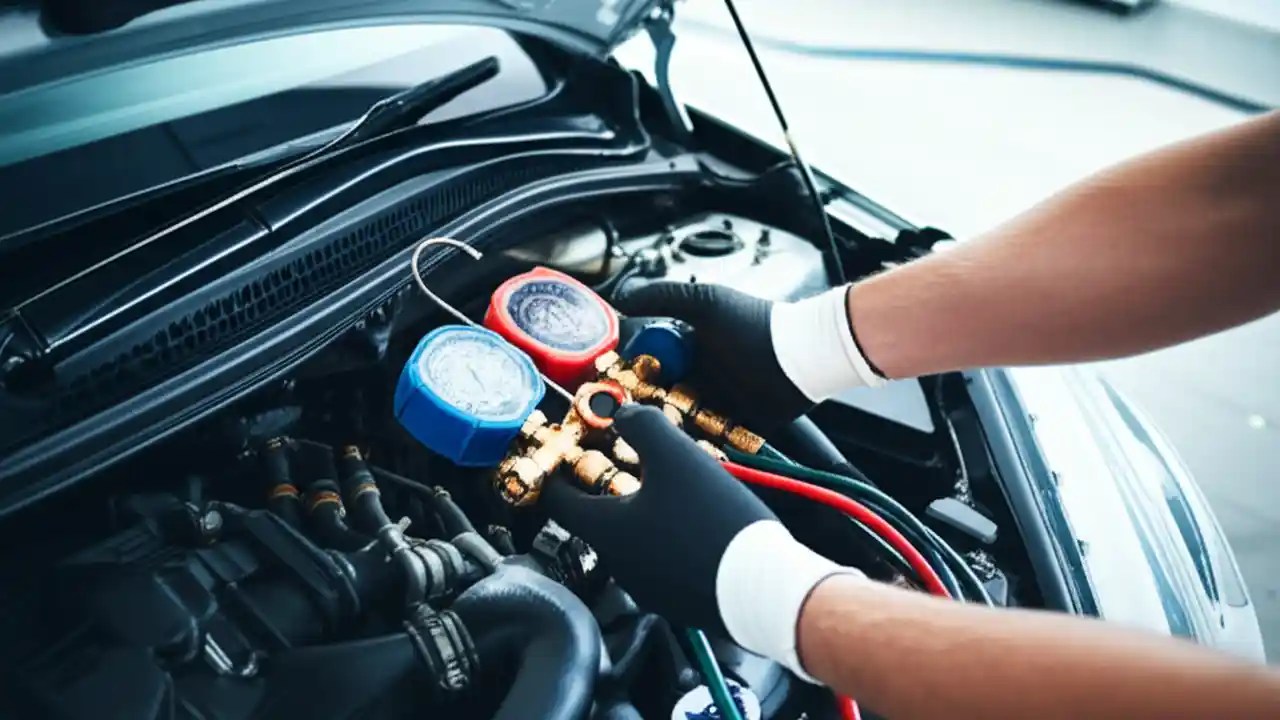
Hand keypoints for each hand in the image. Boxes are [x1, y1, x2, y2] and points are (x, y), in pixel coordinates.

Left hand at [541, 404, 857, 680]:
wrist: (764, 587)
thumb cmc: (714, 520)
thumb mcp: (676, 456)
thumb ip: (642, 426)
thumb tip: (620, 413)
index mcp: (606, 530)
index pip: (559, 502)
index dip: (556, 476)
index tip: (560, 461)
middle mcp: (618, 564)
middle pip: (599, 521)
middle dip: (610, 491)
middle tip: (628, 466)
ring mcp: (649, 587)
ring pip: (634, 542)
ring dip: (644, 516)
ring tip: (672, 493)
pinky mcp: (680, 601)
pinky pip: (664, 563)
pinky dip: (670, 541)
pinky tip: (699, 526)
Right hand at [616, 282, 884, 429]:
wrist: (802, 357)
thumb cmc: (755, 326)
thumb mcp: (705, 302)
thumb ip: (662, 296)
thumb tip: (620, 297)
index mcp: (690, 344)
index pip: (651, 361)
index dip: (634, 371)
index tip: (618, 381)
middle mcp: (701, 372)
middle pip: (660, 394)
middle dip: (647, 404)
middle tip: (634, 414)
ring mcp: (717, 400)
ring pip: (679, 419)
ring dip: (669, 425)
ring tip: (661, 430)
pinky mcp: (735, 425)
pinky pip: (707, 439)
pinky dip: (695, 443)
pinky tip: (683, 446)